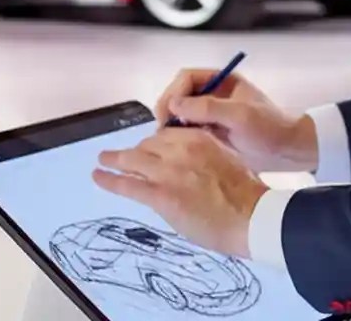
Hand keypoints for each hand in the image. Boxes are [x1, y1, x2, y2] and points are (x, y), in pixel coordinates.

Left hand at [94, 128, 268, 257]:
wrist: (251, 215)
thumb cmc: (246, 193)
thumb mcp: (227, 158)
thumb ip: (205, 155)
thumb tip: (191, 163)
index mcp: (198, 138)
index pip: (166, 134)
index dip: (155, 143)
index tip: (150, 149)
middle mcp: (179, 149)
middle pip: (147, 144)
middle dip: (137, 152)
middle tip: (128, 158)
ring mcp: (167, 171)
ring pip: (132, 159)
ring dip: (114, 159)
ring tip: (103, 160)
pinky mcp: (160, 194)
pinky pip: (127, 183)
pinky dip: (109, 179)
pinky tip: (98, 176)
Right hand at [155, 68, 317, 172]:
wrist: (288, 151)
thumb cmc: (269, 128)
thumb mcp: (240, 116)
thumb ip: (208, 107)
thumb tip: (175, 104)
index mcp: (222, 80)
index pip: (186, 78)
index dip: (173, 93)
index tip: (168, 113)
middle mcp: (214, 93)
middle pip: (179, 94)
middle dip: (169, 109)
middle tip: (163, 130)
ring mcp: (212, 113)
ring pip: (181, 113)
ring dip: (173, 124)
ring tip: (168, 140)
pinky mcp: (212, 132)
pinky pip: (188, 130)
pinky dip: (181, 136)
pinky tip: (179, 148)